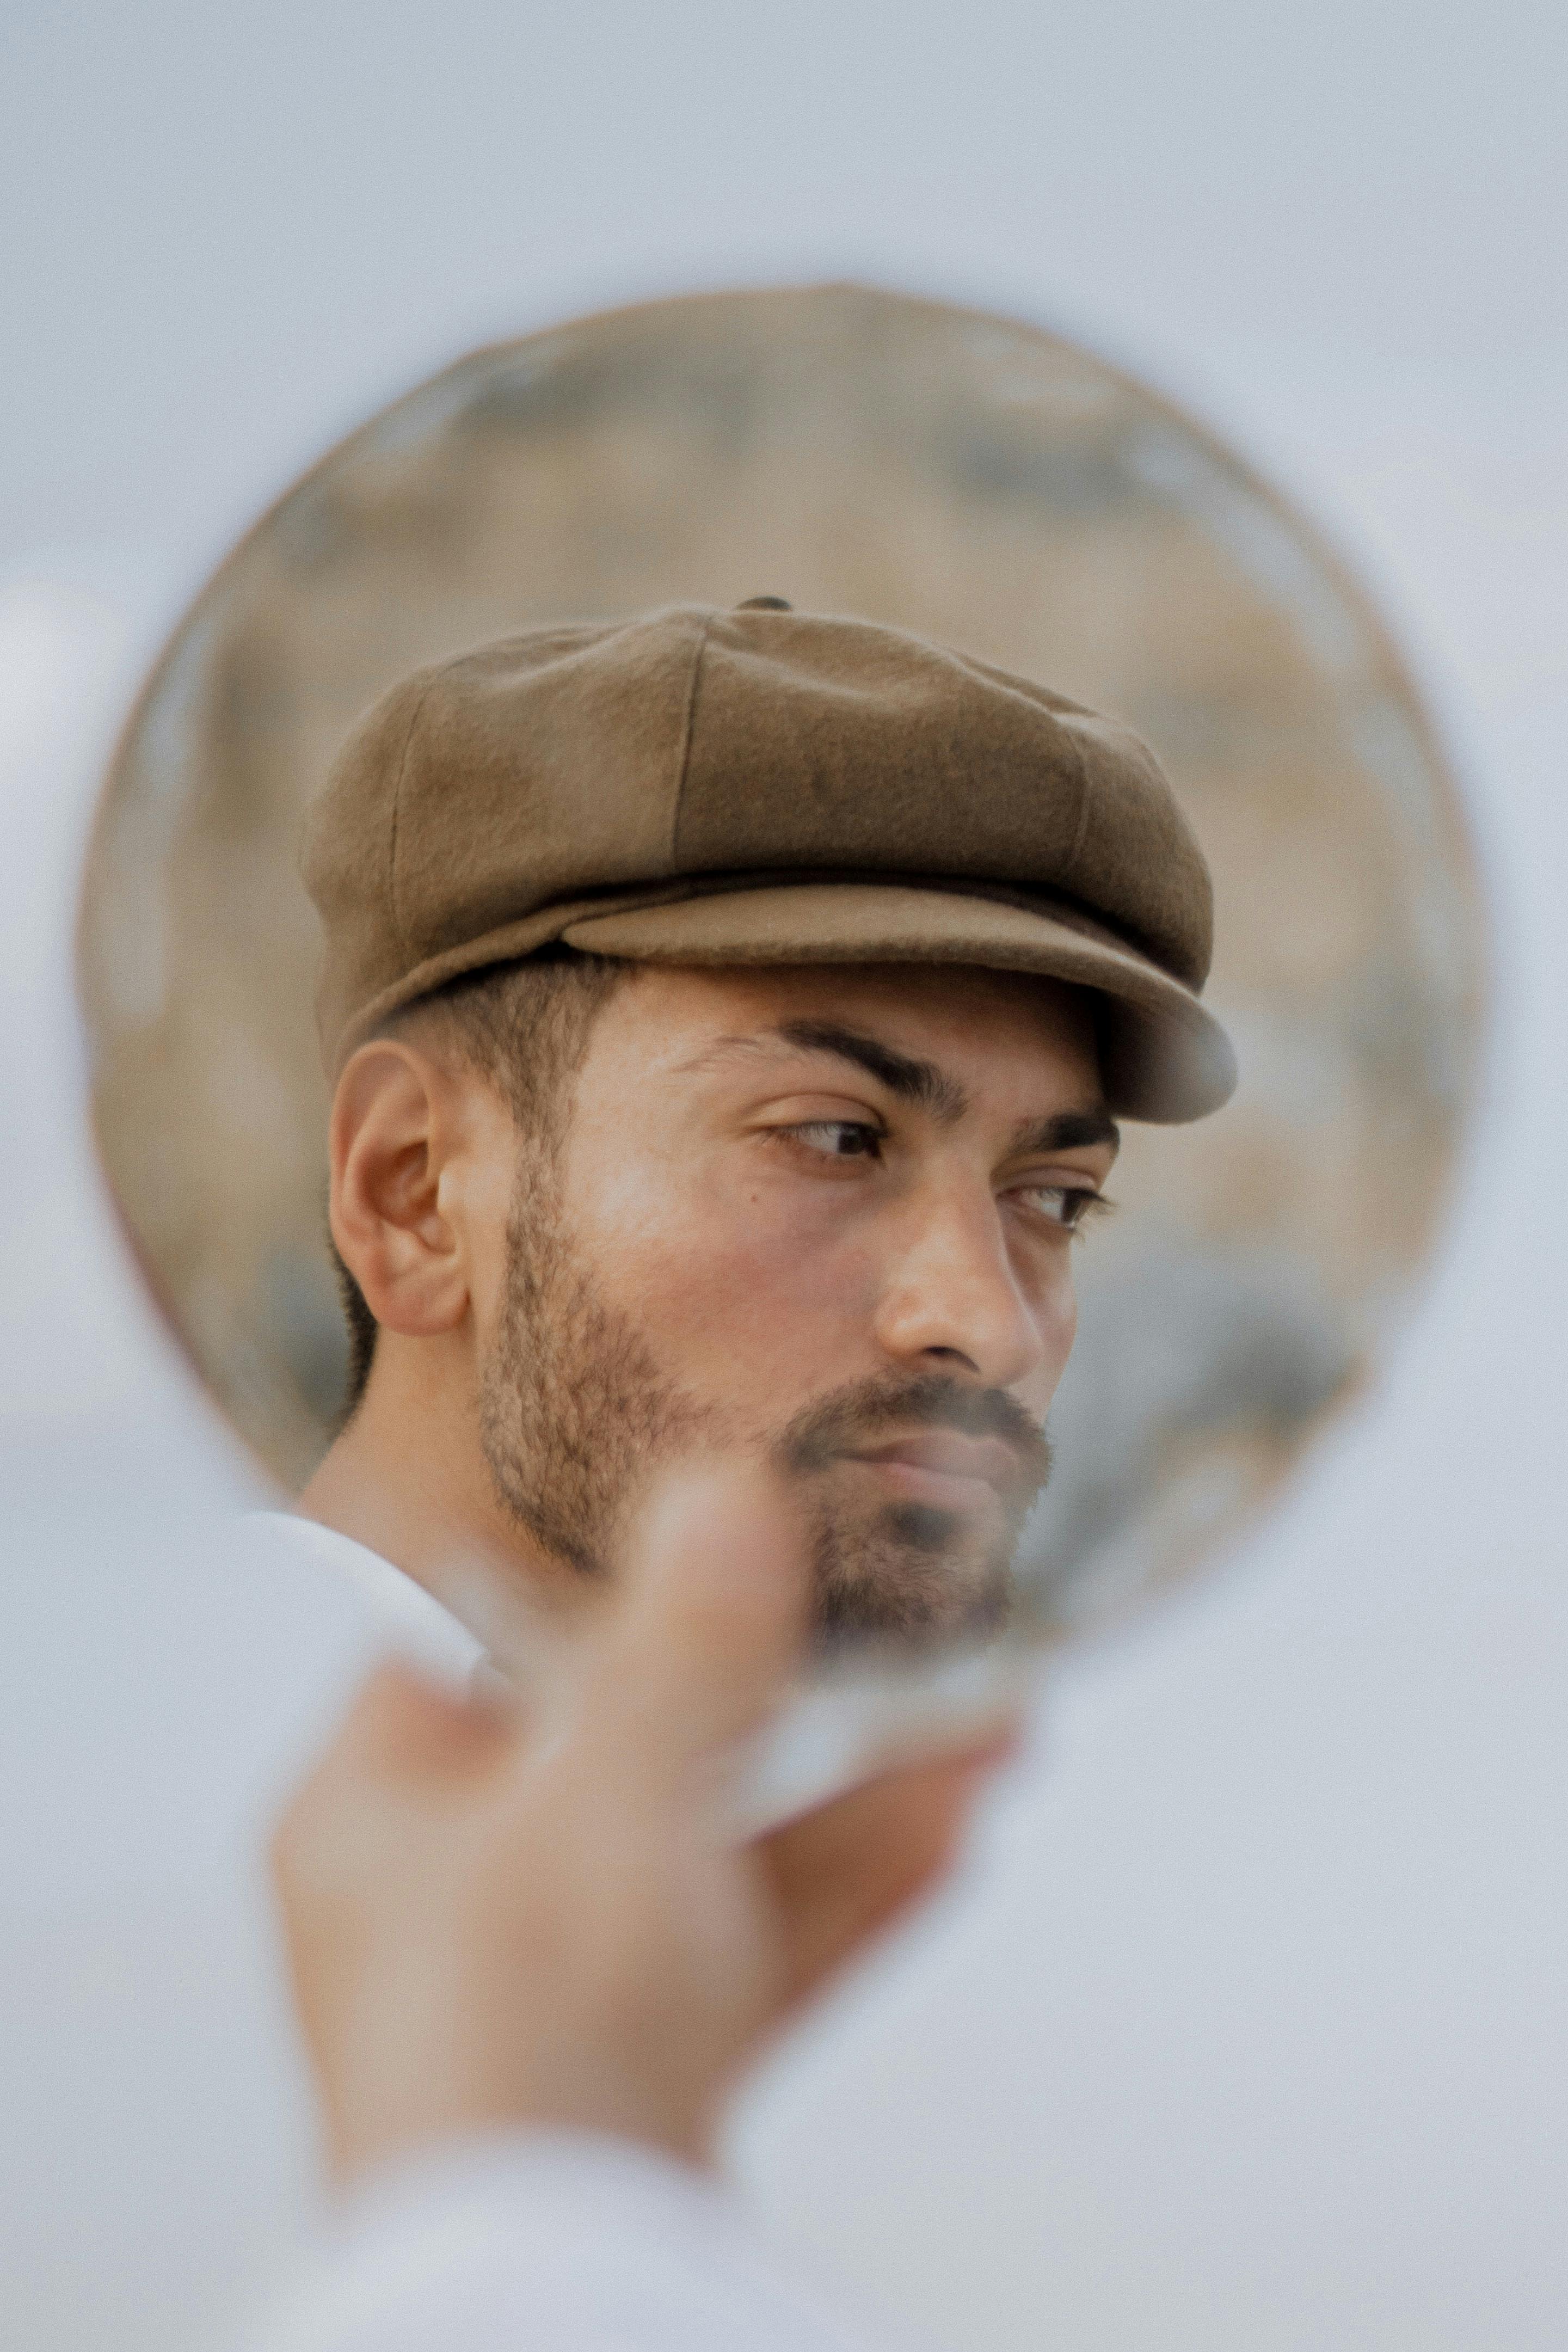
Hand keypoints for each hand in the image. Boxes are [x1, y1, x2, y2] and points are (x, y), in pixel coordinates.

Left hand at [271, 1466, 1014, 2180]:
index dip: (591, 1564)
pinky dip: (848, 1896)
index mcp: (380, 1809)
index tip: (707, 1509)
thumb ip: (680, 1648)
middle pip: (628, 1747)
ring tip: (987, 1720)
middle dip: (787, 1693)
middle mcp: (451, 1896)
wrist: (565, 2300)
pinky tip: (956, 1831)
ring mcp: (548, 1993)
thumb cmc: (520, 2045)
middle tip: (897, 1626)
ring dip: (851, 1790)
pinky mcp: (636, 2077)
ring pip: (713, 1854)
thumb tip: (723, 1495)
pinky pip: (751, 1952)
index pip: (474, 1638)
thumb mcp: (610, 1797)